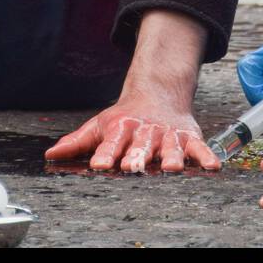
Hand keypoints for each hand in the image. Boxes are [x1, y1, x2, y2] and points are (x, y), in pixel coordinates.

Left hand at [44, 8, 218, 171]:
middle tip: (132, 167)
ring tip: (172, 168)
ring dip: (171, 158)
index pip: (111, 143)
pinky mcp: (188, 137)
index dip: (105, 154)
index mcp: (122, 128)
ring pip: (170, 148)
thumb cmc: (126, 118)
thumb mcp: (100, 125)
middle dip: (137, 156)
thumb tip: (50, 154)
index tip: (98, 164)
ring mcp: (168, 135)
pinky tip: (212, 167)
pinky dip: (206, 156)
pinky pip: (199, 148)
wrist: (158, 94)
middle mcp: (145, 132)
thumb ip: (78, 142)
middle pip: (141, 146)